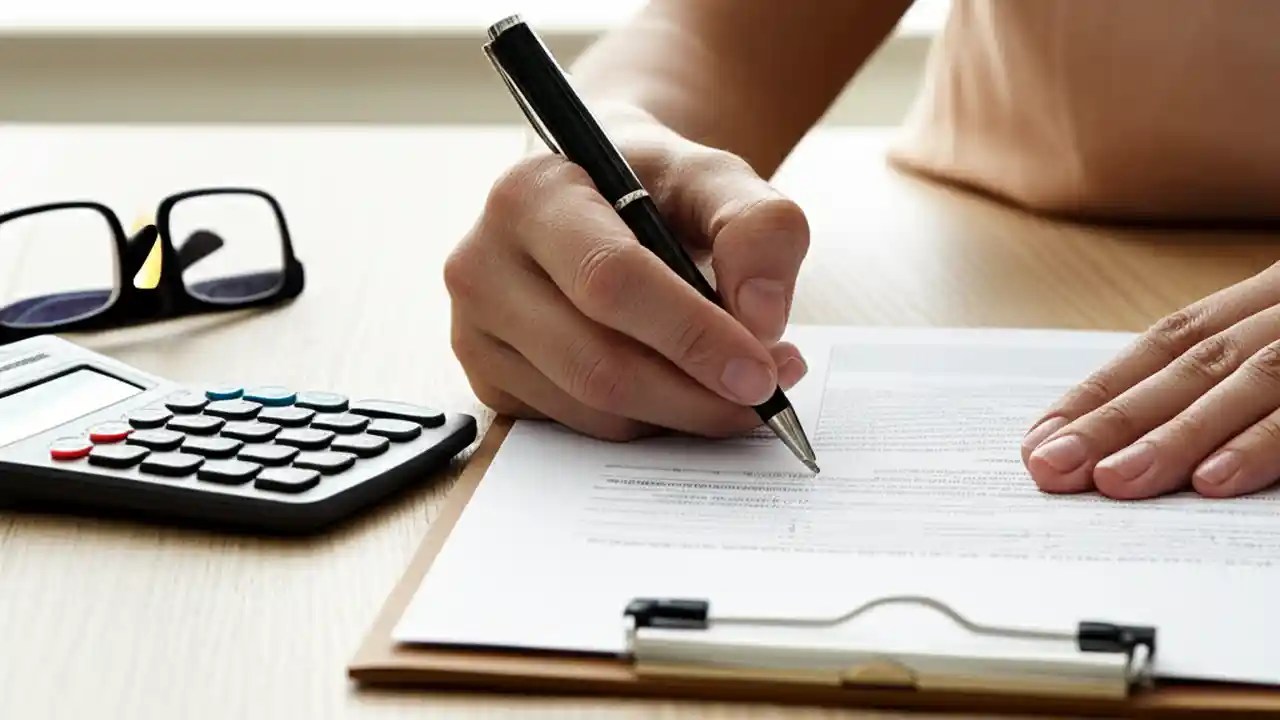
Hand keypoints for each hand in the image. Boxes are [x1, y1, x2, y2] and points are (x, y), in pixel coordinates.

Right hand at [444, 108, 808, 440]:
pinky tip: (680, 388)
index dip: (693, 335)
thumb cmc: (652, 186)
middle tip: (768, 394)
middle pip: (598, 365)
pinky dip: (646, 422)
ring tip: (736, 384)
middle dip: (696, 395)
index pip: (609, 281)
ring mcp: (475, 332)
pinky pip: (578, 429)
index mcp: (529, 196)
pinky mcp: (489, 381)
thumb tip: (762, 320)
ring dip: (679, 415)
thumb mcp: (717, 178)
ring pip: (593, 410)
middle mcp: (482, 265)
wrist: (596, 195)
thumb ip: (759, 227)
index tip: (763, 371)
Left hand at [1022, 264, 1279, 498]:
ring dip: (1173, 436)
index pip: (1167, 344)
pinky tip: (1210, 480)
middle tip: (1051, 468)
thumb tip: (1134, 437)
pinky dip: (1257, 445)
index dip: (1101, 390)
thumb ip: (1229, 377)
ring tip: (1112, 480)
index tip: (1040, 439)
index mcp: (1268, 299)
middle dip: (1114, 419)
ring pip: (1245, 383)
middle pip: (1190, 365)